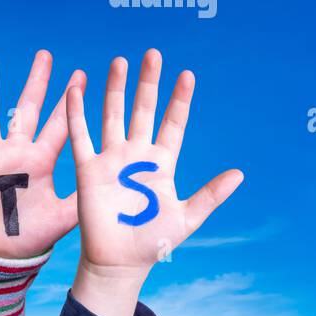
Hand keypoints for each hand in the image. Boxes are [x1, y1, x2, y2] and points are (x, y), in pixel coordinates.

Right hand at [0, 51, 82, 257]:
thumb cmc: (30, 239)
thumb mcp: (64, 218)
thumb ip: (83, 198)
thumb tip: (113, 187)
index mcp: (41, 161)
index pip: (59, 124)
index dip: (69, 101)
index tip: (81, 75)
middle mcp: (16, 153)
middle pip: (27, 109)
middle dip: (37, 83)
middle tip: (45, 54)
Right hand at [65, 49, 242, 315]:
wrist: (119, 262)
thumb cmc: (153, 243)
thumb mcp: (188, 218)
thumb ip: (210, 194)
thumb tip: (239, 173)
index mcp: (162, 165)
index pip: (172, 124)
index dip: (179, 101)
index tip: (187, 75)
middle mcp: (136, 156)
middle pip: (143, 110)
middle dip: (148, 82)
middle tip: (153, 54)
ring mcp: (111, 160)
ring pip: (112, 115)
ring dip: (115, 88)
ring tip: (119, 61)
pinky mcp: (88, 169)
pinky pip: (81, 135)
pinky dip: (76, 112)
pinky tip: (76, 88)